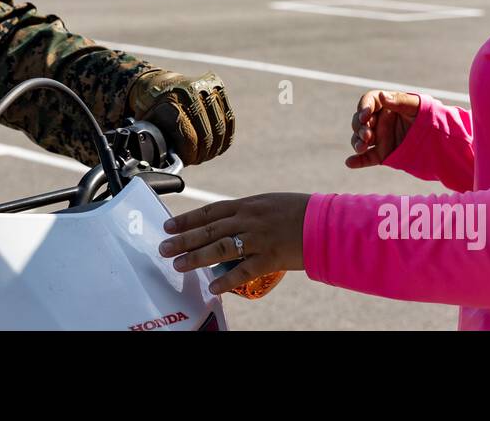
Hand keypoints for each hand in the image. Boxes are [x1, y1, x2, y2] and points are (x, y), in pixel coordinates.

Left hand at [127, 69, 234, 165]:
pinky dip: (224, 135)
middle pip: (208, 135)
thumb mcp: (146, 125)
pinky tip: (216, 145)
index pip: (190, 138)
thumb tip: (166, 165)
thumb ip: (156, 143)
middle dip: (202, 153)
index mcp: (173, 101)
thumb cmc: (151, 108)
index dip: (190, 155)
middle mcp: (192, 91)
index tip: (186, 161)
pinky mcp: (218, 87)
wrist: (158, 82)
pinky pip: (228, 118)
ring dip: (214, 147)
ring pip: (221, 128)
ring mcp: (207, 87)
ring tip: (205, 154)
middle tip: (196, 160)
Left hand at [158, 193, 309, 294]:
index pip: (209, 211)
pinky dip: (226, 279)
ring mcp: (257, 238)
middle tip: (163, 248)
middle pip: (208, 230)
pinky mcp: (269, 257)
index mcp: (247, 204)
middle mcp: (248, 219)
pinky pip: (242, 271)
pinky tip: (212, 286)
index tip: (168, 226)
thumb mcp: (269, 203)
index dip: (187, 219)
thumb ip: (248, 212)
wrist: (326, 222)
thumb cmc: (300, 211)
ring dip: (196, 258)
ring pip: (219, 248)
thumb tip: (228, 223)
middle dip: (183, 239)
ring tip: (178, 265)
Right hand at [348, 90, 420, 168]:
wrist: (438, 137)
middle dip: (360, 128)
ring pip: (360, 139)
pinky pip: (367, 157)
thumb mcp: (416, 105)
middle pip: (360, 122)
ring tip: (362, 147)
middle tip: (367, 135)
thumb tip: (382, 96)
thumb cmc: (427, 115)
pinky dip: (357, 161)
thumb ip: (399, 101)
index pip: (368, 103)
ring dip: (357, 142)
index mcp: (384, 105)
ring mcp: (379, 138)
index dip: (363, 108)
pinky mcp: (382, 153)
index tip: (365, 116)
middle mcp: (378, 121)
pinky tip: (350, 162)